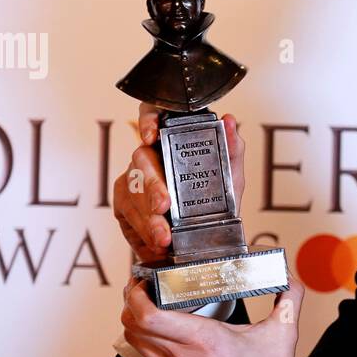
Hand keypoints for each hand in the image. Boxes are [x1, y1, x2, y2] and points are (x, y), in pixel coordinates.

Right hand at [113, 102, 247, 261]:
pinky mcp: (123, 203)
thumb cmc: (216, 198)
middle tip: (164, 204)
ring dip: (147, 216)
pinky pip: (127, 214)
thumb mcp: (229, 175)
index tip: (152, 135)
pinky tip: (154, 240)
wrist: (207, 234)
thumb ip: (232, 150)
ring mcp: (133, 179)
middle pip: (140, 160)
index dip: (148, 120)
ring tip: (163, 235)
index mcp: (171, 142)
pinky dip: (142, 230)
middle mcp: (148, 157)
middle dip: (151, 184)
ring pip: (131, 190)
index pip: (152, 116)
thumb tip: (230, 122)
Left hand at [120, 275, 307, 356]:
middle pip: (131, 326)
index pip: (147, 315)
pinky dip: (154, 346)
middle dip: (131, 302)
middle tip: (143, 290)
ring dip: (138, 324)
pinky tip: (172, 341)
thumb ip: (289, 300)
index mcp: (202, 340)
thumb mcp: (282, 336)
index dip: (136, 294)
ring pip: (138, 345)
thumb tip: (291, 279)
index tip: (143, 282)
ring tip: (152, 311)